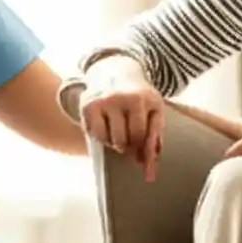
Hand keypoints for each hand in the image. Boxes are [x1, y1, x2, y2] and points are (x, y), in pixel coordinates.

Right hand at [79, 55, 164, 181]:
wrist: (116, 70)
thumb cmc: (140, 98)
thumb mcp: (155, 111)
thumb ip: (155, 140)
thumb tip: (149, 173)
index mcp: (139, 99)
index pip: (140, 136)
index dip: (142, 148)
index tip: (141, 153)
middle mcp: (117, 98)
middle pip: (122, 141)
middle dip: (128, 145)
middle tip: (130, 137)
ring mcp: (99, 101)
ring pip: (106, 140)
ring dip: (114, 141)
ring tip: (120, 129)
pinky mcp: (86, 105)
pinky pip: (94, 135)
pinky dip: (101, 136)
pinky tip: (107, 125)